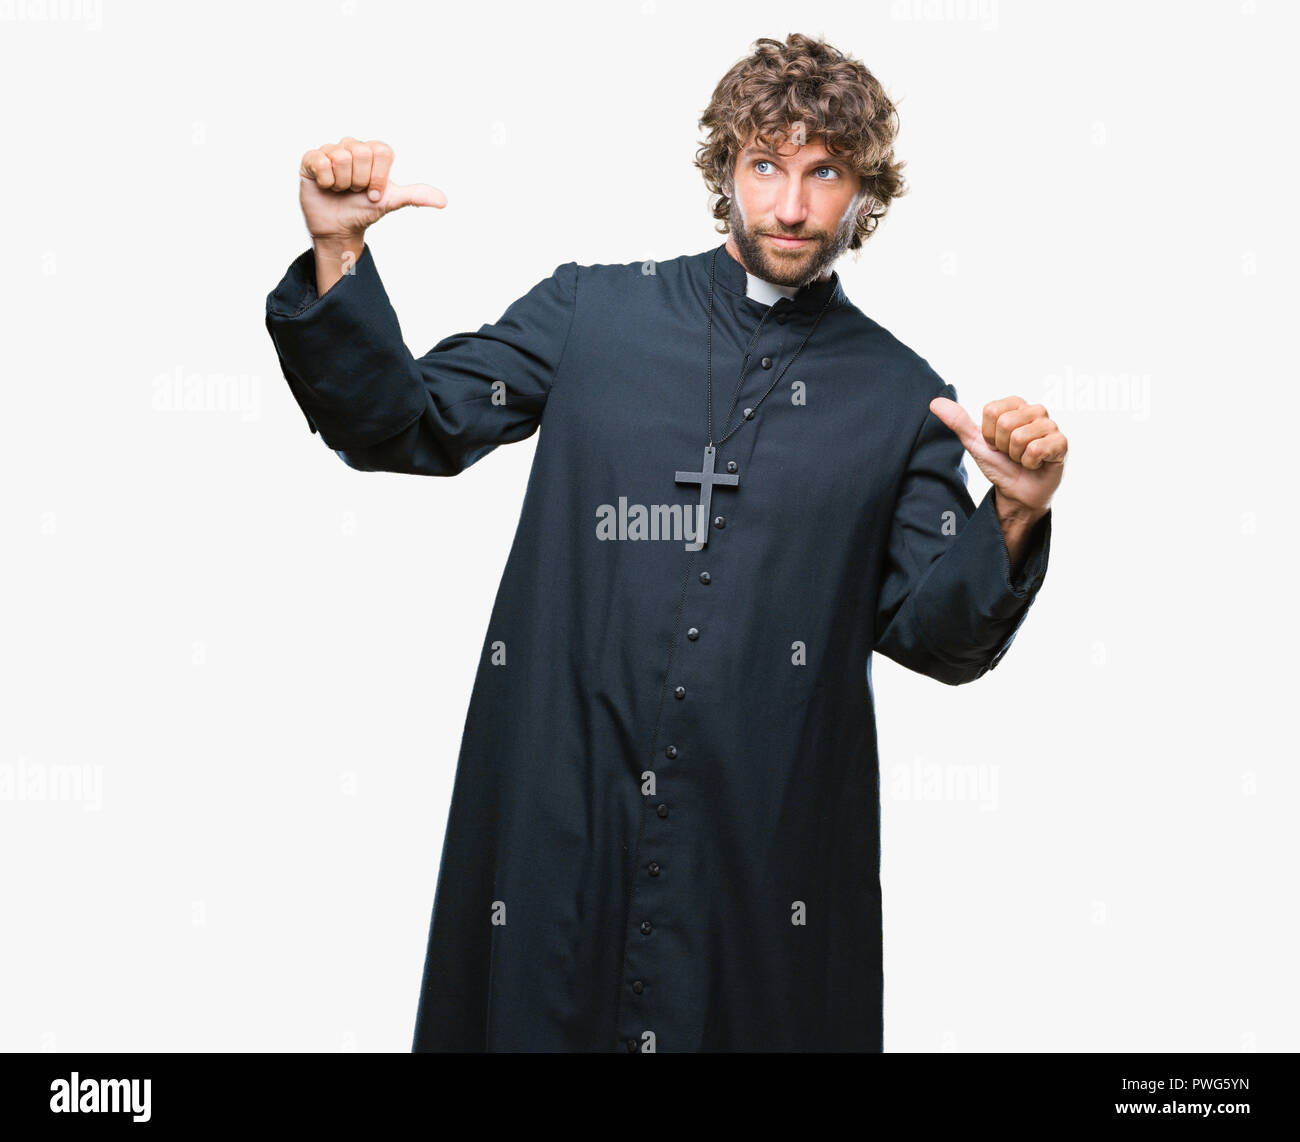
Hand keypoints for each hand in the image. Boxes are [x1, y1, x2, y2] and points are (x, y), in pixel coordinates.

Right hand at [297, 136, 445, 241]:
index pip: (382, 152)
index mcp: (373, 152)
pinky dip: (326, 181)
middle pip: (360, 152)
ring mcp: (331, 151)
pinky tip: (326, 186)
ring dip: (342, 183)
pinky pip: (320, 161)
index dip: (379, 176)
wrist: (339, 229)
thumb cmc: (364, 211)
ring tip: (341, 189)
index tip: (374, 193)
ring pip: (340, 157)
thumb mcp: (392, 203)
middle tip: (355, 191)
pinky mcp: (311, 159)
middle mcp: (352, 147)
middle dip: (360, 181)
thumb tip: (444, 201)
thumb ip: (416, 196)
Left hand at [928, 395, 1066, 516]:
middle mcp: (1035, 410)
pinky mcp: (1061, 443)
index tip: (996, 443)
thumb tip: (934, 402)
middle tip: (1010, 453)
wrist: (1016, 491)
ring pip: (1019, 437)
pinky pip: (1036, 449)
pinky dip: (1030, 463)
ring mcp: (1051, 425)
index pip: (991, 411)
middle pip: (1005, 423)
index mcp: (1014, 404)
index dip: (988, 434)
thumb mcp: (975, 443)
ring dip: (1016, 456)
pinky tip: (1036, 464)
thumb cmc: (998, 464)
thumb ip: (957, 421)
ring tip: (1023, 459)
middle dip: (1002, 446)